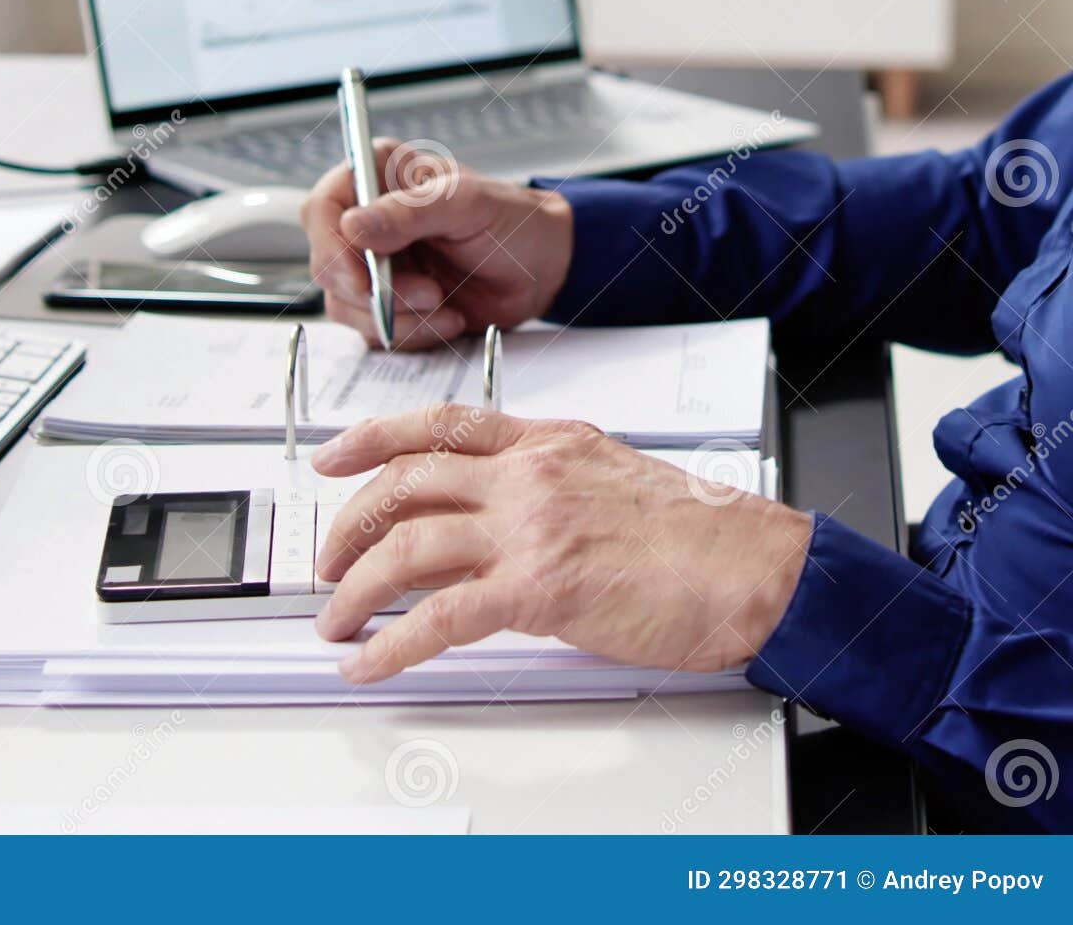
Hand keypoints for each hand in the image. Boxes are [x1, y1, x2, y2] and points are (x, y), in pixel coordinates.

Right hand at [300, 138, 573, 348]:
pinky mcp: (389, 303)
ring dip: (399, 316)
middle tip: (428, 293)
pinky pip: (376, 331)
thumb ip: (409, 212)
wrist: (543, 267)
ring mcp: (374, 266)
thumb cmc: (511, 221)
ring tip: (445, 303)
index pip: (323, 208)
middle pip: (328, 265)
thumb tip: (353, 225)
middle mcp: (367, 221)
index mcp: (377, 176)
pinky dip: (413, 333)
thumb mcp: (467, 204)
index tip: (360, 279)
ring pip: (348, 306)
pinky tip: (449, 317)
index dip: (330, 247)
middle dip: (376, 291)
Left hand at [310, 404, 811, 682]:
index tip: (332, 454)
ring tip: (337, 620)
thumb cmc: (703, 535)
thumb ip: (536, 493)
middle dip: (348, 525)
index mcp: (547, 443)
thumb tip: (472, 528)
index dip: (369, 437)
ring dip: (356, 589)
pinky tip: (372, 663)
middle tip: (328, 562)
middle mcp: (530, 475)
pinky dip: (391, 645)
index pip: (438, 425)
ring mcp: (532, 527)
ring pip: (407, 546)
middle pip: (404, 482)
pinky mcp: (541, 588)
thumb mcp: (606, 483)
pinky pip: (438, 617)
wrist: (759, 570)